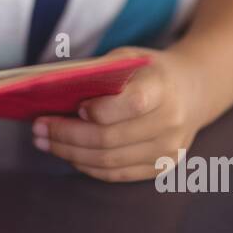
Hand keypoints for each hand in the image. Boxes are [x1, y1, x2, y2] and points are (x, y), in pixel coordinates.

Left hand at [31, 48, 204, 181]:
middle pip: (111, 138)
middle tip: (39, 129)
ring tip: (45, 142)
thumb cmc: (150, 71)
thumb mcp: (129, 58)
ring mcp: (168, 149)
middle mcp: (170, 122)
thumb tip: (53, 90)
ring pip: (110, 161)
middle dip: (67, 136)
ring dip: (70, 154)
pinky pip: (118, 174)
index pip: (131, 105)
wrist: (194, 90)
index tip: (75, 107)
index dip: (99, 110)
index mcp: (163, 89)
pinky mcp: (161, 167)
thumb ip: (99, 73)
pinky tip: (69, 154)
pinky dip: (88, 166)